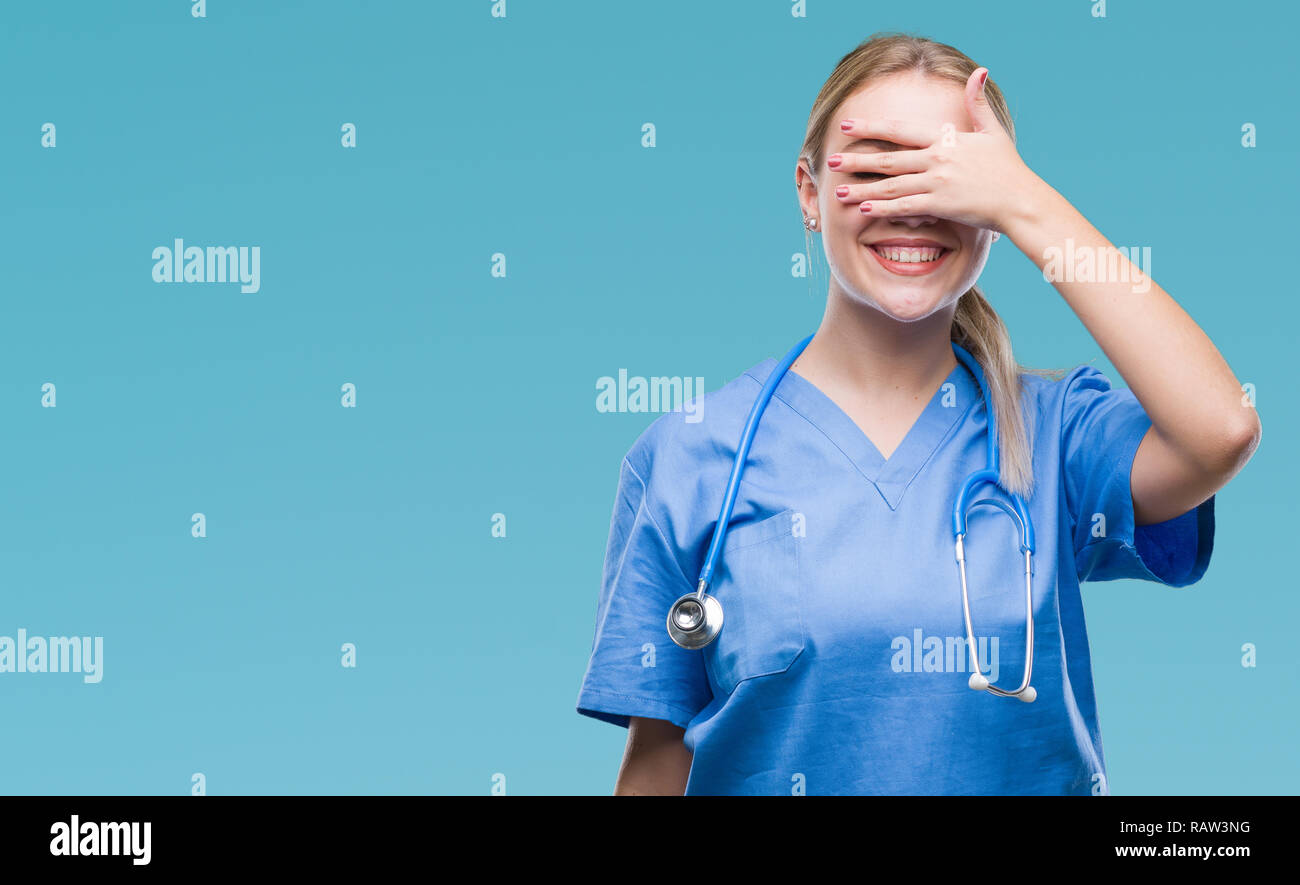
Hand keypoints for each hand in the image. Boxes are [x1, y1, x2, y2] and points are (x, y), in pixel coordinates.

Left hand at [827, 68, 1041, 233]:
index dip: (871, 126)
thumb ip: (978, 104)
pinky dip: (883, 208)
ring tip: (837, 191)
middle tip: (830, 160)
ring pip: (891, 185)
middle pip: (888, 157)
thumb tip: (979, 70)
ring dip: (862, 189)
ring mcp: (938, 182)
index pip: (899, 129)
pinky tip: (862, 210)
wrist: (1021, 200)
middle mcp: (937, 158)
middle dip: (856, 159)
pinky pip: (905, 206)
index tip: (847, 125)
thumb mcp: (993, 131)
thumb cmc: (1008, 169)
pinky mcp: (941, 205)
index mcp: (945, 139)